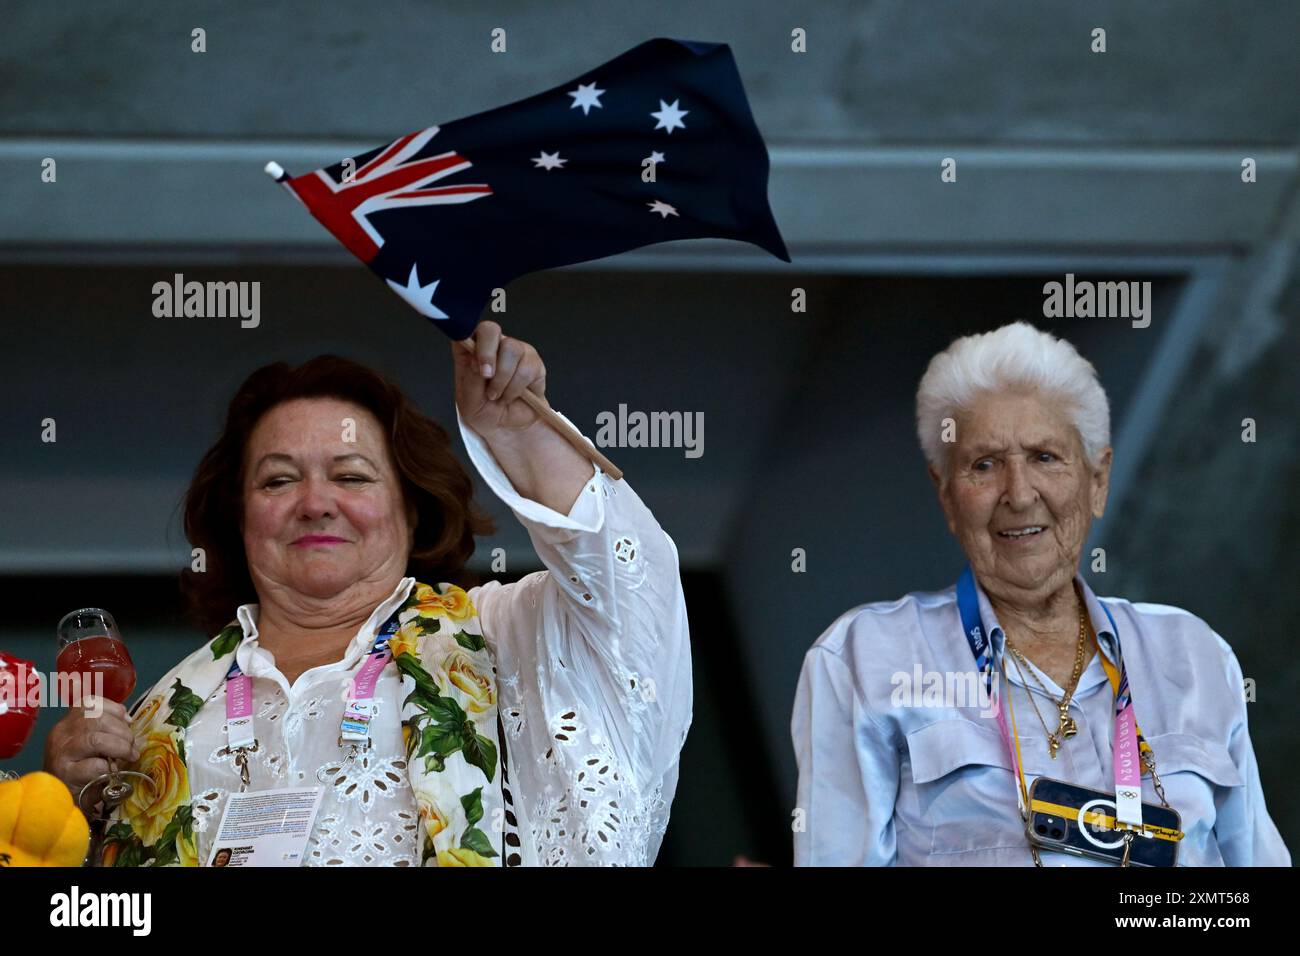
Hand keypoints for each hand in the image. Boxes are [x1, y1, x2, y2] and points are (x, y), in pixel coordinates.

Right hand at [43, 696, 140, 801]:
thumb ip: (104, 729)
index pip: (89, 703)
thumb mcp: (89, 745)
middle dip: (122, 730)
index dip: (113, 709)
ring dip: (120, 747)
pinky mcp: (65, 775)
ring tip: (130, 756)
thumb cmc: (79, 771)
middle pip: (95, 718)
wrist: (57, 801)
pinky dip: (109, 768)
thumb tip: (128, 719)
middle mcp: (61, 734)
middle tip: (132, 746)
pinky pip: (93, 765)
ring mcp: (61, 754)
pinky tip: (112, 773)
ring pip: (95, 739)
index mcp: (67, 724)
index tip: (128, 721)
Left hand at [452, 320, 548, 441]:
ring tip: (498, 396)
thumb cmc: (485, 412)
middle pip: (490, 330)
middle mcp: (492, 347)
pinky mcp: (534, 363)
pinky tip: (511, 396)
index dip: (467, 337)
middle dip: (487, 354)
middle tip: (486, 377)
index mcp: (470, 352)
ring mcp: (514, 352)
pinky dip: (517, 387)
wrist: (509, 428)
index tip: (470, 360)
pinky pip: (528, 367)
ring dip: (503, 379)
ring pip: (512, 349)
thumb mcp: (469, 402)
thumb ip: (471, 380)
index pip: (465, 329)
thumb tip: (478, 362)